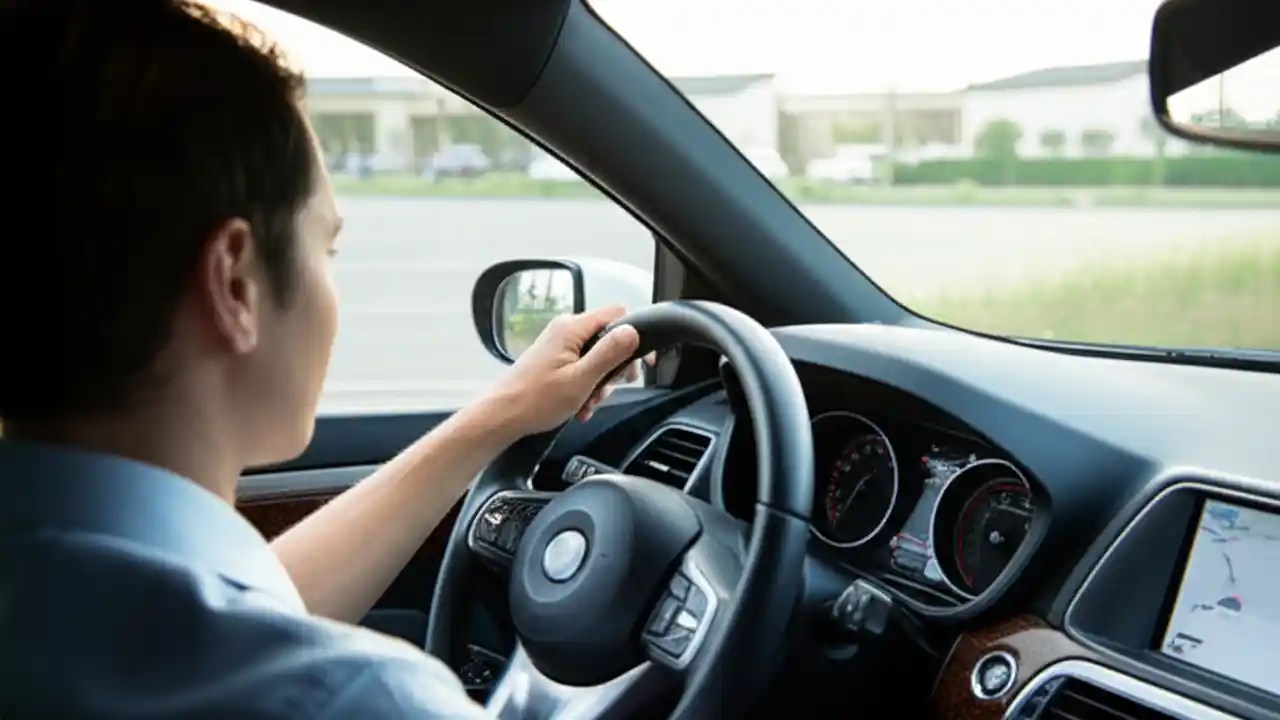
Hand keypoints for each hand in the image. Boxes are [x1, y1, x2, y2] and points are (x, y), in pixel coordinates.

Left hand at [485, 305, 643, 437]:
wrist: (502, 417)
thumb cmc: (535, 400)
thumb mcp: (581, 379)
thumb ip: (609, 353)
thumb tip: (633, 331)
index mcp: (572, 328)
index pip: (618, 314)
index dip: (635, 337)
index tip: (640, 363)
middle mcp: (565, 330)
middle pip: (609, 338)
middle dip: (615, 368)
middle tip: (609, 389)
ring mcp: (559, 344)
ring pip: (597, 356)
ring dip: (600, 383)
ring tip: (588, 402)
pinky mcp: (554, 359)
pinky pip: (582, 367)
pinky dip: (586, 386)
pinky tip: (580, 405)